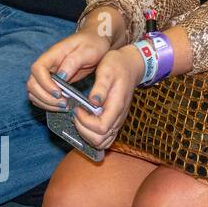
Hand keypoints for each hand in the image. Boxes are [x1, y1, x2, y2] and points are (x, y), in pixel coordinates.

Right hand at [28, 28, 112, 109]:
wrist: (96, 41)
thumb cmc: (92, 43)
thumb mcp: (87, 50)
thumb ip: (73, 62)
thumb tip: (61, 76)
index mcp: (52, 55)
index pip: (37, 69)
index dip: (44, 83)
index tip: (59, 93)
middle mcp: (46, 66)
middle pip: (32, 84)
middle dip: (45, 97)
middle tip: (63, 104)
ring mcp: (48, 75)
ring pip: (34, 92)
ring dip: (46, 103)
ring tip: (64, 107)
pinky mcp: (53, 83)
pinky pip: (42, 96)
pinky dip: (48, 103)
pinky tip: (62, 106)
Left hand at [28, 40, 143, 149]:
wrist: (131, 65)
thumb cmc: (118, 66)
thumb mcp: (107, 71)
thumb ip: (101, 87)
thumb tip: (93, 102)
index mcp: (117, 106)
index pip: (101, 128)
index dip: (85, 122)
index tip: (77, 108)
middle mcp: (118, 117)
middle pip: (100, 139)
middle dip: (83, 130)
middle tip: (76, 114)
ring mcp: (117, 120)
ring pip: (102, 142)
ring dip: (87, 135)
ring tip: (80, 118)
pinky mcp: (115, 120)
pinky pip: (105, 138)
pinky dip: (93, 135)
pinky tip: (85, 123)